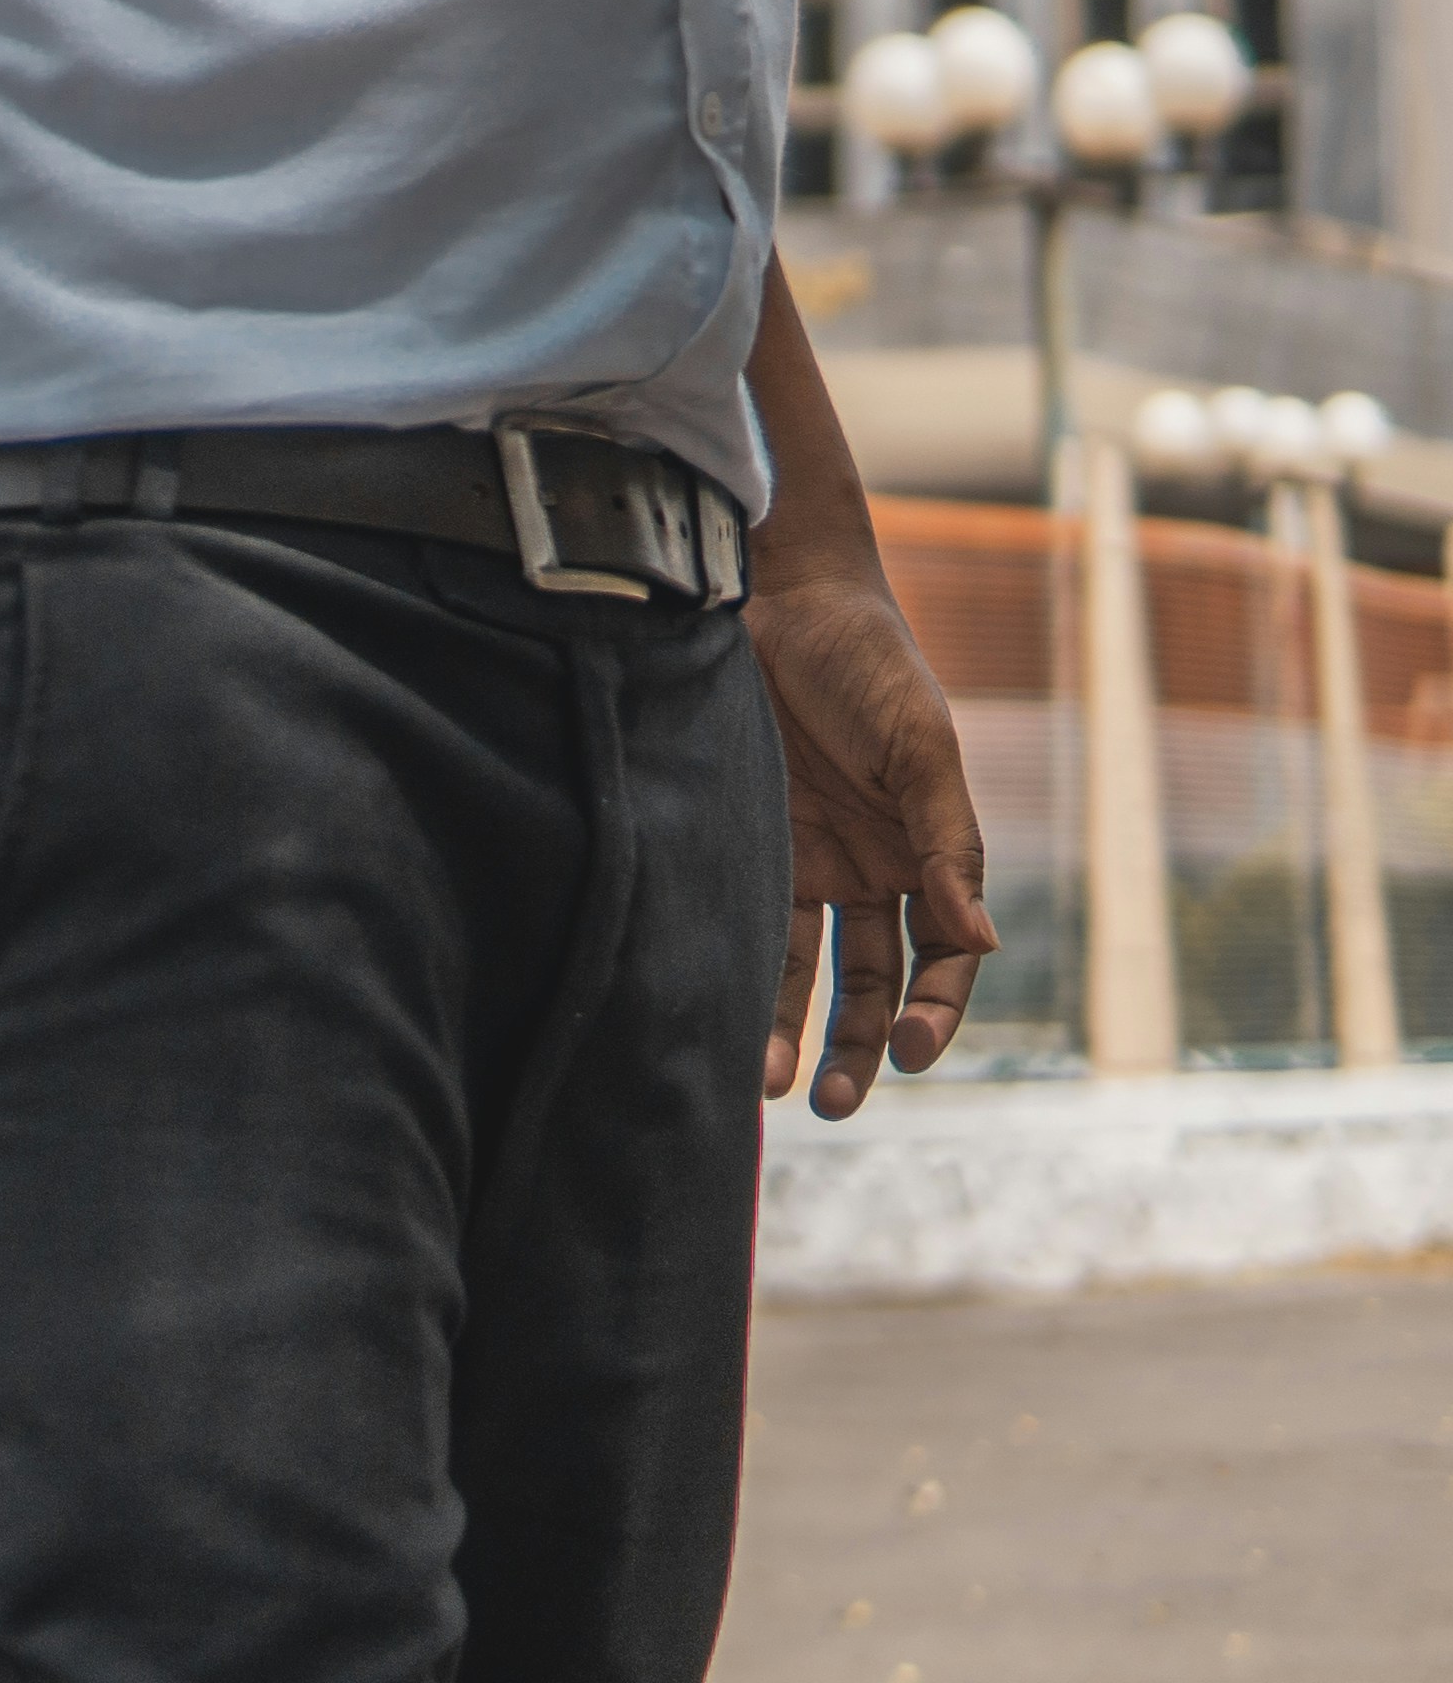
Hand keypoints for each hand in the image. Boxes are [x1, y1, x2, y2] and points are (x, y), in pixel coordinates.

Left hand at [750, 552, 994, 1115]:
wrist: (774, 598)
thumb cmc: (866, 660)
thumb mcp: (919, 743)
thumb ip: (947, 839)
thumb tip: (980, 939)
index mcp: (932, 850)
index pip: (945, 955)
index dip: (937, 1008)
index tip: (917, 1053)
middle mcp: (872, 867)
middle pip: (876, 980)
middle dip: (862, 1045)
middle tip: (835, 1102)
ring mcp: (807, 859)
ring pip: (807, 968)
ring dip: (791, 1028)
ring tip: (768, 1086)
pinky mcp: (747, 842)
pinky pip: (746, 923)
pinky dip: (739, 974)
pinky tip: (721, 1020)